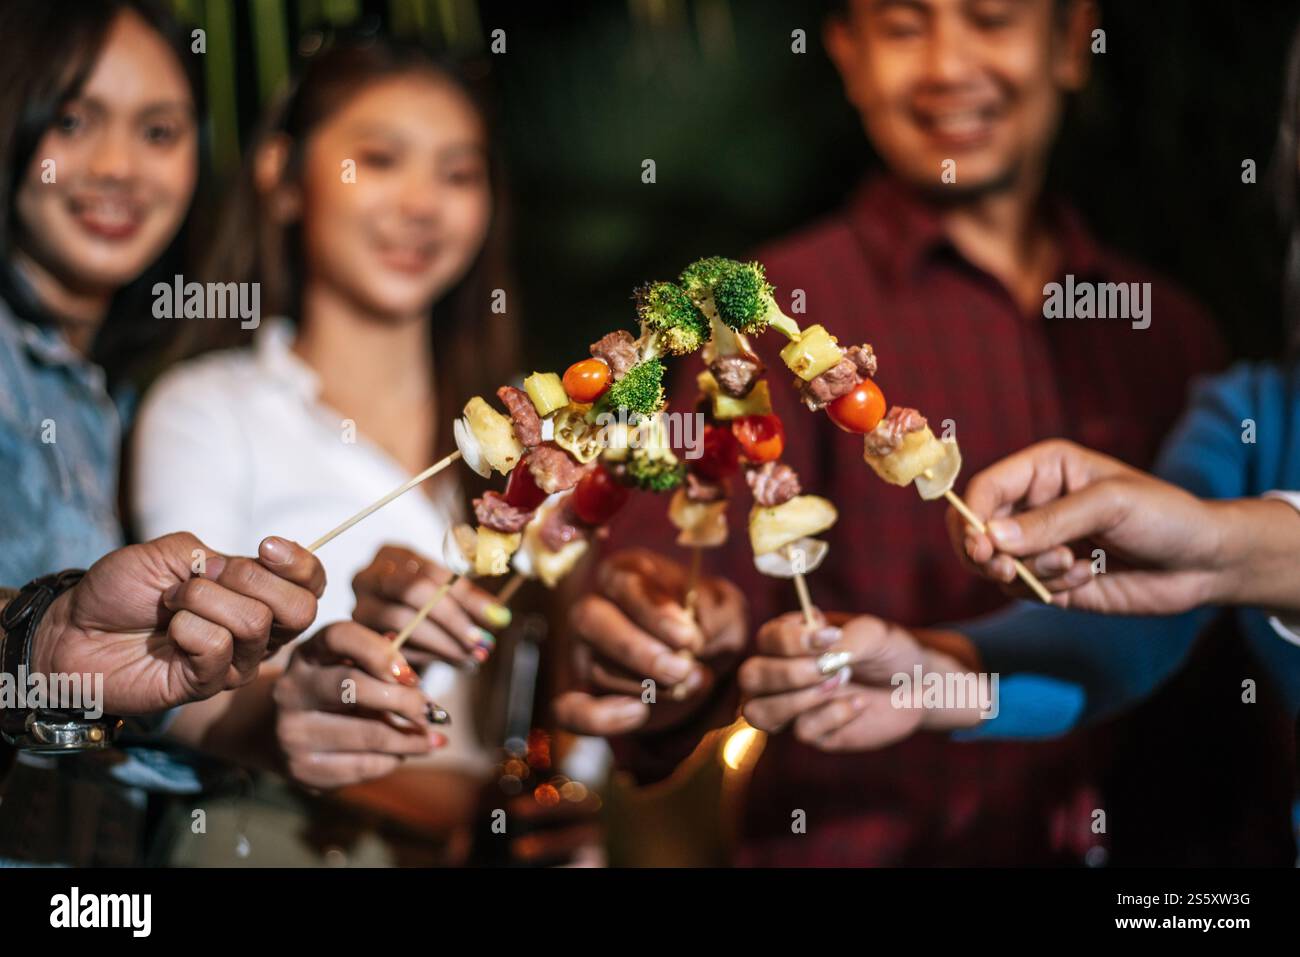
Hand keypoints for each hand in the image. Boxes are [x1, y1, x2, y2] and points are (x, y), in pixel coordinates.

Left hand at [30, 532, 324, 713]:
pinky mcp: (207, 686)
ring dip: (202, 600)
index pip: (313, 584)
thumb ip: (212, 556)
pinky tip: (169, 633)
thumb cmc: (122, 590)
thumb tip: (240, 574)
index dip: (301, 564)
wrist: (73, 629)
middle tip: (202, 578)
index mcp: (258, 594)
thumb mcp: (169, 552)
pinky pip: (217, 649)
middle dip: (253, 581)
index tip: (266, 546)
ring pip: (254, 624)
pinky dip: (187, 628)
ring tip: (171, 605)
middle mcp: (257, 631)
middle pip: (300, 611)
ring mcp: (235, 661)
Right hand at [272, 620, 446, 788]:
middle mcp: (293, 689)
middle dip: (404, 700)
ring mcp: (293, 731)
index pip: (339, 636)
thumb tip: (413, 680)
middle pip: (353, 686)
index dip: (380, 652)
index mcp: (308, 653)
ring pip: (368, 734)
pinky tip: (403, 754)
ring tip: (432, 738)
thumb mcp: (353, 670)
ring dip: (410, 739)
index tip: (412, 676)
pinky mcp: (303, 768)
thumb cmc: (337, 695)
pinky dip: (393, 760)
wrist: (286, 737)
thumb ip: (383, 664)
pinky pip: (363, 766)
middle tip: (431, 711)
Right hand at [351, 545, 510, 667]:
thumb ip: (467, 597)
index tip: (496, 615)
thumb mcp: (444, 590)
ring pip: (401, 623)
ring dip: (443, 643)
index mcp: (391, 555)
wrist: (391, 623)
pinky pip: (394, 649)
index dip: (465, 594)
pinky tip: (453, 661)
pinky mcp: (358, 640)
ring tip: (472, 655)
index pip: (430, 571)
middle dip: (452, 620)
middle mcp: (367, 577)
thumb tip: (498, 615)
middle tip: (481, 641)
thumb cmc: (423, 602)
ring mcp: (358, 609)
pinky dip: (427, 656)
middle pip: (411, 593)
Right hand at [553, 549, 746, 735]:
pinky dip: (600, 718)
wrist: (703, 660)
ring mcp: (582, 651)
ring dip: (642, 685)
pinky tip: (639, 714)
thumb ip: (713, 612)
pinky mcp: (580, 691)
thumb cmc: (707, 621)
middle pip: (590, 619)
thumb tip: (696, 629)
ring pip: (594, 667)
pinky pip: (570, 710)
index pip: (624, 583)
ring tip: (685, 688)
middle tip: (681, 670)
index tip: (689, 637)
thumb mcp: (722, 607)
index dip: (654, 612)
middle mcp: (594, 607)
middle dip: (637, 649)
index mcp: (626, 573)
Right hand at [738, 612, 928, 750]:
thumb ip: (846, 639)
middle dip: (788, 673)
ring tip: (839, 684)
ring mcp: (794, 705)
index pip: (766, 638)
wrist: (919, 686)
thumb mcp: (873, 634)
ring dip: (797, 700)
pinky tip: (859, 705)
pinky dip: (832, 715)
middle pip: (750, 676)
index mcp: (791, 639)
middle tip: (832, 668)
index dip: (791, 640)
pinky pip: (802, 731)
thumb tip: (825, 656)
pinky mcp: (813, 732)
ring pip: (757, 712)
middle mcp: (783, 672)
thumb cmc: (890, 652)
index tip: (830, 637)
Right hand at [949, 439, 1225, 614]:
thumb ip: (1049, 521)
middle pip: (974, 529)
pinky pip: (1025, 589)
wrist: (1205, 562)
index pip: (984, 489)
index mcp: (1042, 470)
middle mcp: (1033, 505)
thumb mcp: (1109, 504)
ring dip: (1030, 571)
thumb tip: (990, 539)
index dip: (971, 516)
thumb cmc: (1164, 515)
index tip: (980, 546)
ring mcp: (1040, 544)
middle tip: (1004, 569)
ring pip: (997, 565)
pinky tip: (1088, 575)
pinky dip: (1051, 587)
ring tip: (1072, 565)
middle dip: (986, 553)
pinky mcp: (1051, 579)